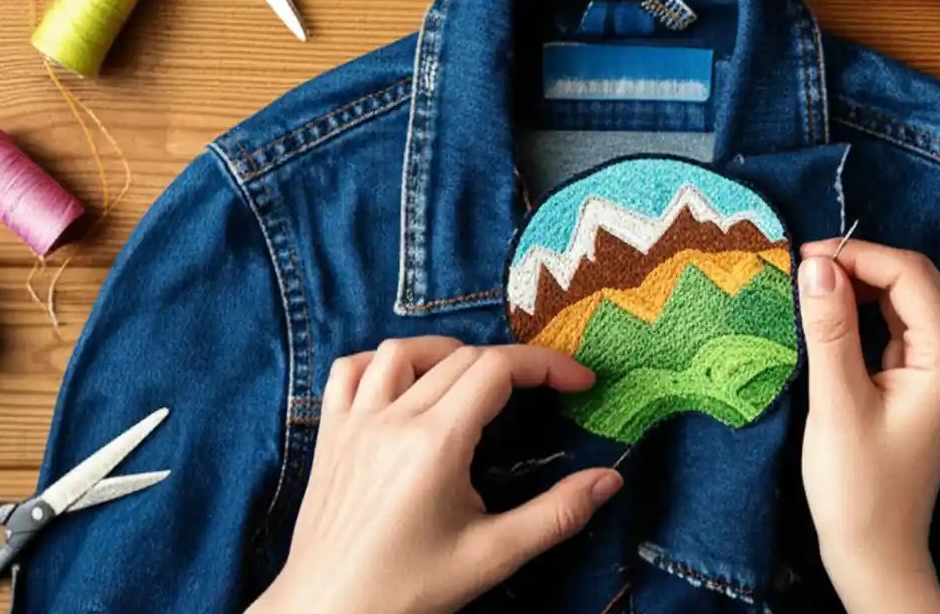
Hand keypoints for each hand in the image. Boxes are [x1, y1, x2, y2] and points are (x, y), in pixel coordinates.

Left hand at [248, 337, 623, 613]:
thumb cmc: (407, 592)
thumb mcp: (491, 557)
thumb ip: (555, 515)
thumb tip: (609, 480)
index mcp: (434, 444)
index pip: (497, 370)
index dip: (546, 365)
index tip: (580, 382)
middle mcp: (392, 420)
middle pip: (461, 357)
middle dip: (512, 363)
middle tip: (545, 390)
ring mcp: (355, 423)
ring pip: (402, 350)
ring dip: (448, 352)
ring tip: (478, 379)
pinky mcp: (330, 435)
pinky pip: (350, 371)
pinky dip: (381, 362)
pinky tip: (405, 383)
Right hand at [797, 241, 939, 613]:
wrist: (874, 550)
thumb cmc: (857, 485)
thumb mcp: (837, 402)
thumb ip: (829, 329)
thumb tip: (816, 264)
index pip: (910, 276)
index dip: (857, 255)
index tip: (803, 256)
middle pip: (912, 281)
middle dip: (858, 264)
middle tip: (800, 267)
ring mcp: (939, 368)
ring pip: (902, 300)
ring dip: (857, 285)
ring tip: (807, 285)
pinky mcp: (917, 380)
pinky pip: (893, 326)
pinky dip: (859, 311)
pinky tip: (825, 312)